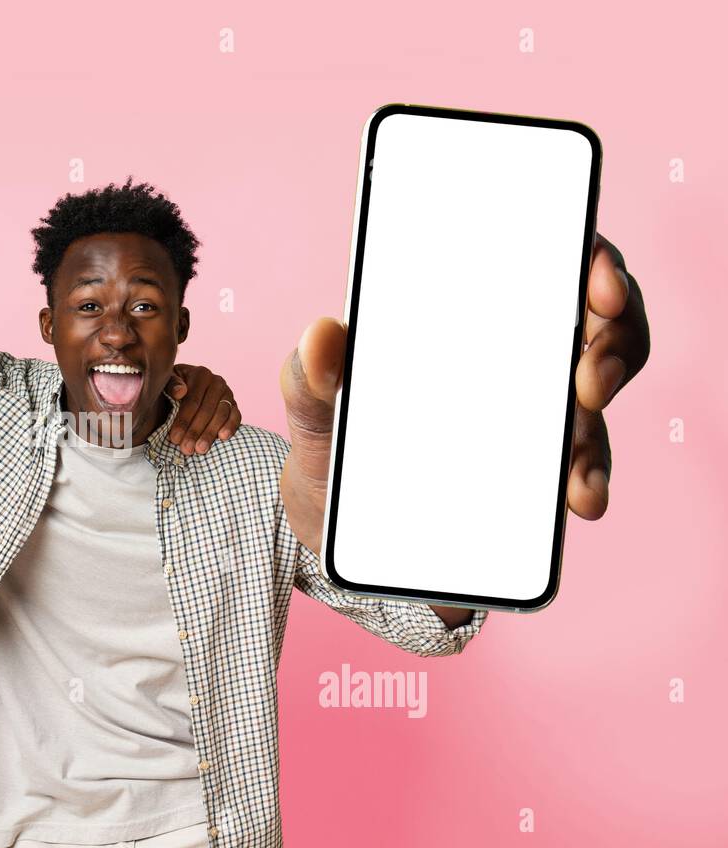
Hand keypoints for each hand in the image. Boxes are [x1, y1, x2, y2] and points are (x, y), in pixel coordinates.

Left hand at [165, 364, 241, 454]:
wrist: (185, 387)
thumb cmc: (174, 387)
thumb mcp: (167, 382)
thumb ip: (171, 385)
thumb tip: (180, 392)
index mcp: (201, 374)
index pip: (193, 401)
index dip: (183, 421)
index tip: (174, 438)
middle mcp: (217, 382)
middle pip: (207, 410)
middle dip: (195, 431)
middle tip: (186, 449)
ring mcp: (228, 393)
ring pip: (221, 415)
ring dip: (210, 433)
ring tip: (200, 450)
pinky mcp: (234, 405)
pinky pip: (236, 416)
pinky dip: (230, 427)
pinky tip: (223, 438)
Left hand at [279, 232, 649, 554]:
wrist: (328, 515)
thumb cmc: (330, 436)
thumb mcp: (311, 404)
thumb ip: (307, 372)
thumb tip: (321, 333)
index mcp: (464, 310)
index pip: (548, 256)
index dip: (590, 258)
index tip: (598, 286)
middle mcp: (512, 351)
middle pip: (600, 322)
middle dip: (616, 342)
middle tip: (590, 382)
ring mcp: (528, 412)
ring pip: (594, 399)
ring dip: (597, 426)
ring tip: (577, 466)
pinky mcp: (532, 470)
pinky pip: (577, 466)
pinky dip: (586, 479)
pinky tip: (579, 498)